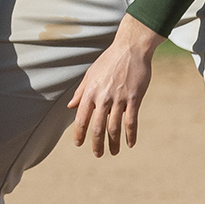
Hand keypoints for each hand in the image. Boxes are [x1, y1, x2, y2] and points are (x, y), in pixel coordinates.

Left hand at [68, 12, 162, 156]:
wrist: (131, 48)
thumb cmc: (109, 60)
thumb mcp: (90, 74)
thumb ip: (81, 92)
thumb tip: (70, 106)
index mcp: (90, 92)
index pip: (81, 119)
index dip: (79, 134)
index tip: (79, 144)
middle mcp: (103, 98)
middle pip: (97, 127)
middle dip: (96, 144)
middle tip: (97, 154)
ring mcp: (119, 99)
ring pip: (114, 127)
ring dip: (113, 143)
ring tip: (114, 152)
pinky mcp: (134, 98)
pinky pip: (131, 121)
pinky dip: (131, 134)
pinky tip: (130, 143)